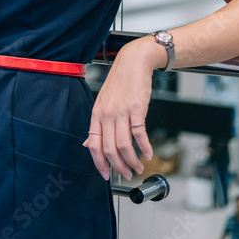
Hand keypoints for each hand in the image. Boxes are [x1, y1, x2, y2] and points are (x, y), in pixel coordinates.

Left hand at [83, 38, 157, 179]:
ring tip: (138, 167)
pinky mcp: (137, 109)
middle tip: (127, 174)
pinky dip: (145, 147)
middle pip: (109, 150)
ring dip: (132, 161)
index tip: (106, 175)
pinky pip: (139, 134)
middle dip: (119, 167)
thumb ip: (99, 124)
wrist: (133, 63)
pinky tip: (148, 153)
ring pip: (124, 146)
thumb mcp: (103, 103)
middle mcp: (106, 115)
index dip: (99, 164)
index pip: (93, 146)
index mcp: (97, 115)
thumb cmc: (120, 83)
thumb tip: (90, 144)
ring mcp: (121, 112)